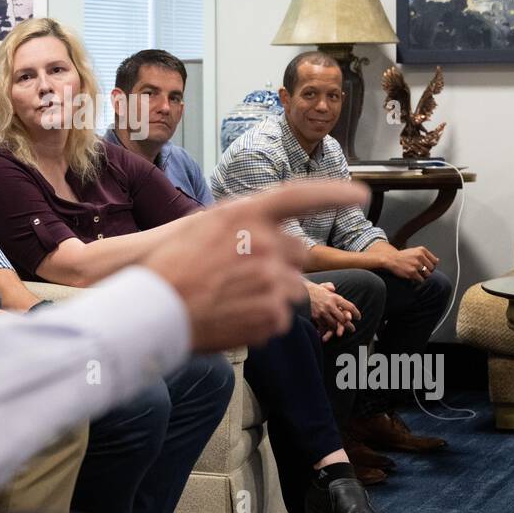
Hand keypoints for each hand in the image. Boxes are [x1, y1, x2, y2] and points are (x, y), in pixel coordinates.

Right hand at [142, 179, 370, 351]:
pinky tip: (234, 316)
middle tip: (243, 275)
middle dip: (280, 263)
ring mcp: (272, 280)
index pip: (300, 196)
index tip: (360, 195)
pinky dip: (265, 319)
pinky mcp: (274, 315)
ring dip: (273, 292)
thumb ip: (244, 221)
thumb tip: (270, 229)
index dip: (333, 194)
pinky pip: (283, 315)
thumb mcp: (204, 225)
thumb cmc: (170, 266)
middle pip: (297, 252)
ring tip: (232, 298)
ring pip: (293, 286)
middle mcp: (265, 243)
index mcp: (246, 215)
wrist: (153, 309)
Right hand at [306, 281, 359, 342]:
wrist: (299, 292)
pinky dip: (325, 329)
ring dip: (336, 328)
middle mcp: (330, 305)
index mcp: (334, 297)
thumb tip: (333, 288)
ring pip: (333, 323)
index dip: (355, 312)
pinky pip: (323, 326)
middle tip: (352, 329)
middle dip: (347, 324)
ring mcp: (323, 311)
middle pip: (342, 318)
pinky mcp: (316, 316)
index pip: (349, 306)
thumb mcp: (322, 286)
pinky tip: (326, 332)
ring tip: (340, 331)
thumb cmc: (311, 289)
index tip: (358, 317)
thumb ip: (329, 287)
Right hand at [383, 246, 438, 283]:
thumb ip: (426, 255)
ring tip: (416, 273)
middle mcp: (420, 256)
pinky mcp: (412, 273)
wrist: (391, 259)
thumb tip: (437, 260)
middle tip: (420, 271)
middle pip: (432, 269)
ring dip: (423, 276)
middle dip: (427, 271)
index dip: (431, 265)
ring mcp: (416, 265)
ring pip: (427, 275)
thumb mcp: (415, 251)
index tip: (426, 266)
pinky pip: (421, 280)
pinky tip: (413, 276)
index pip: (435, 261)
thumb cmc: (403, 256)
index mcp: (422, 250)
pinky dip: (418, 280)